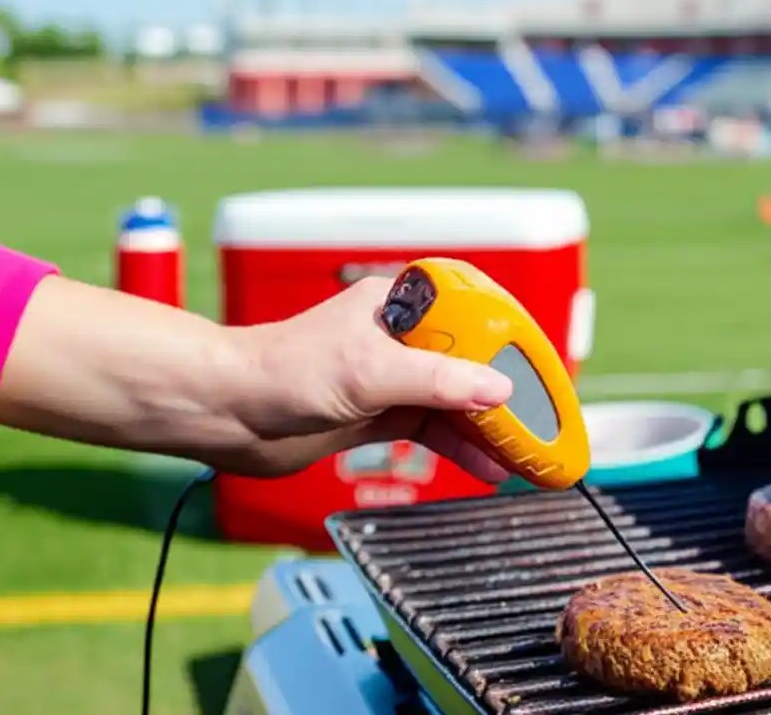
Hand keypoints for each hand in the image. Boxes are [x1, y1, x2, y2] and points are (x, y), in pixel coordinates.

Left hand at [227, 276, 515, 478]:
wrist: (228, 413)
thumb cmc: (284, 371)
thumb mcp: (370, 372)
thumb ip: (438, 381)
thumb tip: (498, 390)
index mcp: (401, 303)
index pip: (476, 308)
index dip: (513, 336)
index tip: (542, 368)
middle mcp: (401, 336)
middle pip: (473, 360)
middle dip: (508, 393)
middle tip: (542, 423)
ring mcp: (390, 376)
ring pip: (456, 400)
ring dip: (488, 427)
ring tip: (524, 454)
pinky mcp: (378, 413)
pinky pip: (433, 429)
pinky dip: (461, 447)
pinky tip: (486, 467)